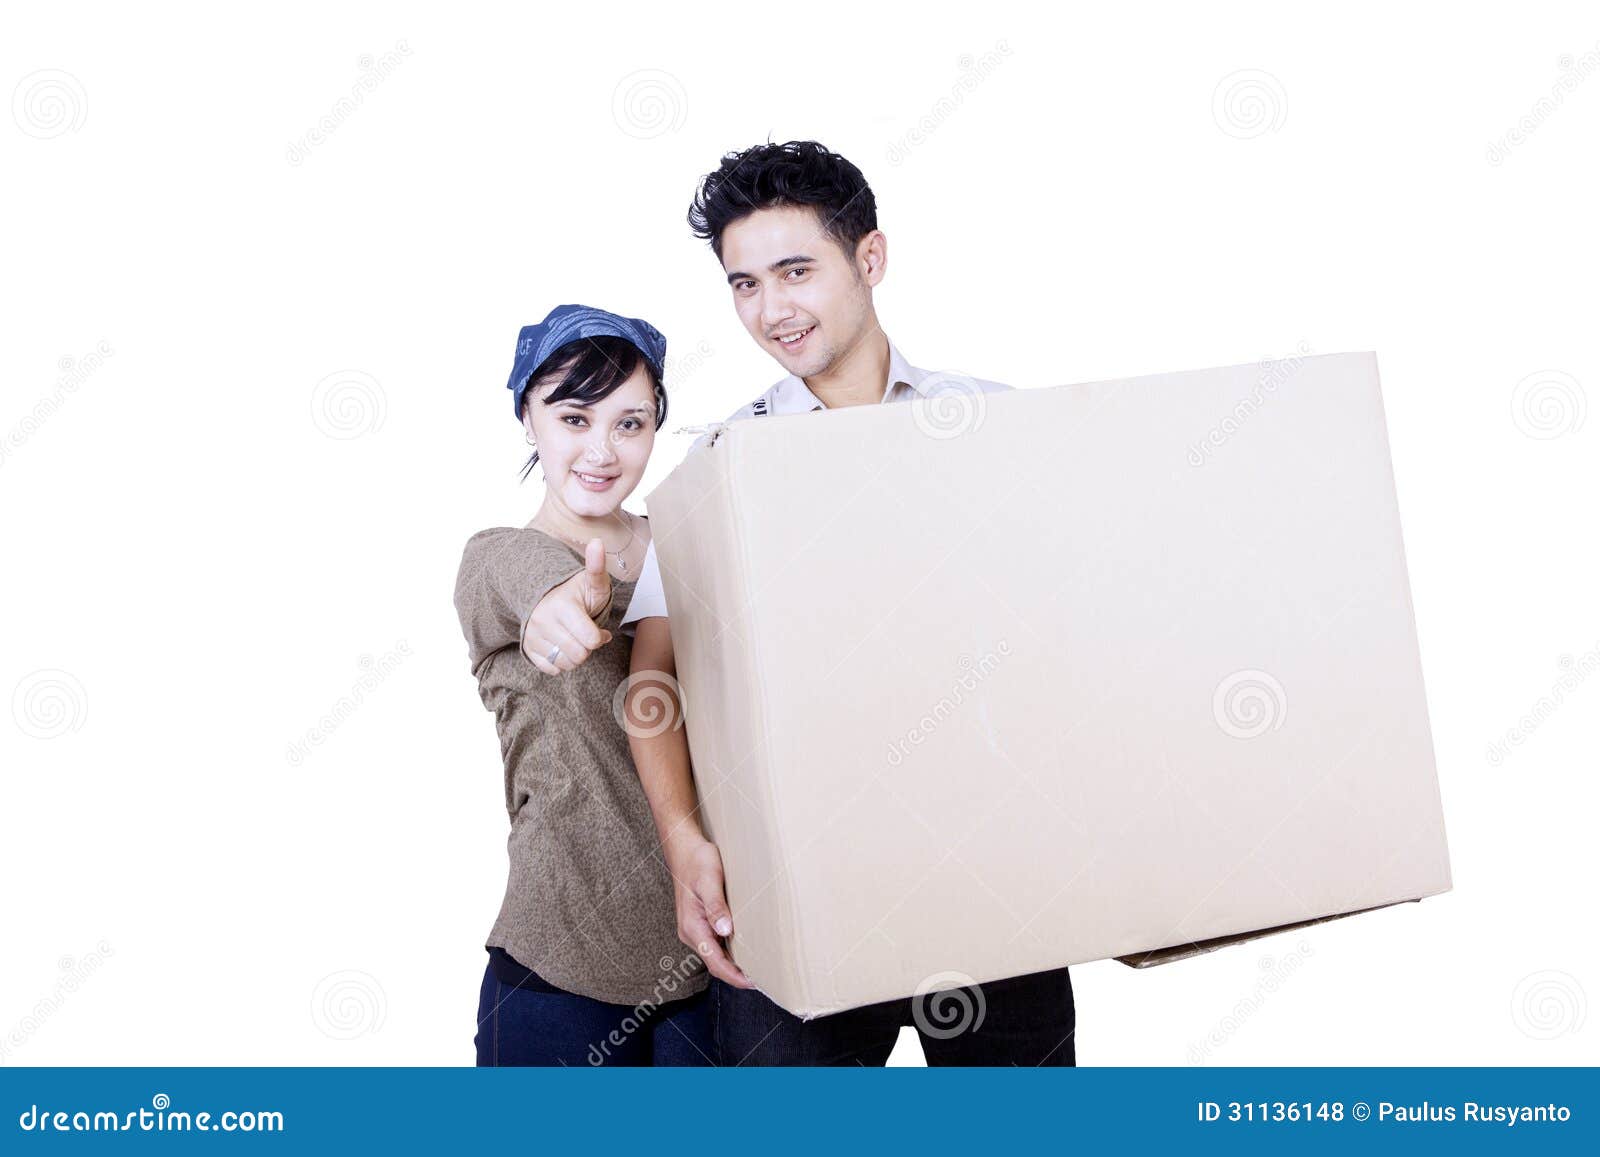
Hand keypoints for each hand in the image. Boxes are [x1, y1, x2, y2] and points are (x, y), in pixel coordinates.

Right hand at [522, 539, 613, 674]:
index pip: (590, 640)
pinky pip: (551, 669)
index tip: (597, 628)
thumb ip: (597, 567)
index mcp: (561, 606)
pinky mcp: (527, 648)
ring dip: (575, 656)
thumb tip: (597, 542)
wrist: (546, 597)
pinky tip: (562, 646)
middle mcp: (543, 622)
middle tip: (585, 634)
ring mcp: (533, 636)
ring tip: (574, 639)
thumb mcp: (591, 581)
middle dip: (587, 647)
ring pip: (565, 664)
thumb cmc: (576, 593)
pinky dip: (560, 663)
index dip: (599, 637)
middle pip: (579, 655)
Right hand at [666, 835, 751, 987]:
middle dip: (736, 975)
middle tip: (763, 979)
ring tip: (758, 968)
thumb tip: (725, 930)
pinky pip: (715, 945)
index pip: (714, 962)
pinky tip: (745, 950)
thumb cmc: (697, 862)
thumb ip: (716, 906)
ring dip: (734, 965)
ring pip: (715, 956)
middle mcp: (691, 933)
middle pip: (715, 964)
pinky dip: (729, 952)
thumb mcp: (709, 880)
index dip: (734, 976)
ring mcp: (694, 929)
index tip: (753, 982)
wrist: (684, 850)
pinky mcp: (700, 924)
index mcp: (693, 926)